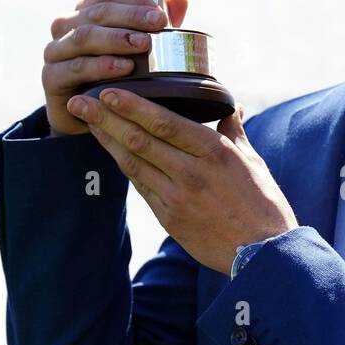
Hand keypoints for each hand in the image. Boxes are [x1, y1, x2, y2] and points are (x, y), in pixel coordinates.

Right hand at [42, 0, 186, 135]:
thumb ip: (156, 23)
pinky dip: (100, 67)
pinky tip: (122, 68)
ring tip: (143, 45)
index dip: (134, 0)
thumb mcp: (141, 50)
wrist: (92, 117)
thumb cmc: (119, 77)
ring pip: (84, 37)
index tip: (161, 13)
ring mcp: (56, 51)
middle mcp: (67, 27)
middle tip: (157, 24)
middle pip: (98, 12)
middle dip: (130, 17)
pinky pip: (75, 68)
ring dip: (115, 39)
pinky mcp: (51, 77)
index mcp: (88, 12)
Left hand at [64, 86, 298, 274]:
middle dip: (106, 118)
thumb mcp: (252, 161)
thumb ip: (234, 132)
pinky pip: (141, 186)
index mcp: (214, 153)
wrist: (263, 252)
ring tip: (88, 122)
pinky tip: (111, 151)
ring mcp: (176, 197)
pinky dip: (125, 166)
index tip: (109, 92)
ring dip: (107, 140)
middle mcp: (191, 173)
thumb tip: (231, 108)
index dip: (133, 107)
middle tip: (81, 101)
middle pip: (140, 140)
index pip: (164, 123)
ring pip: (133, 163)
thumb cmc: (263, 203)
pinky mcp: (169, 218)